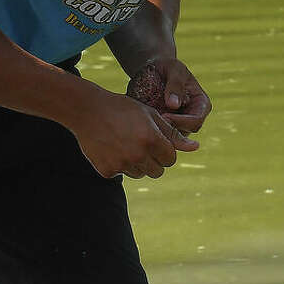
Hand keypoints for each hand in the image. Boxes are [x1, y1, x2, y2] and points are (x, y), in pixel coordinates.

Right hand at [68, 82, 197, 178]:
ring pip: (140, 174)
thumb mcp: (151, 115)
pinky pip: (121, 174)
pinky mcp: (107, 170)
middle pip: (158, 171)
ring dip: (137, 164)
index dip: (165, 150)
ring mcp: (121, 165)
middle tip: (140, 144)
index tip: (155, 141)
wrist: (87, 110)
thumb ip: (173, 134)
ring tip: (125, 144)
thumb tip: (196, 147)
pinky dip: (118, 165)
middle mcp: (138, 155)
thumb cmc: (123, 109)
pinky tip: (111, 148)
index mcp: (151, 140)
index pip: (170, 159)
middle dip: (153, 160)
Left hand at [152, 58, 211, 134]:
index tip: (164, 115)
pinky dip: (152, 129)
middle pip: (185, 132)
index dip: (182, 121)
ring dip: (159, 131)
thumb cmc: (168, 66)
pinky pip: (160, 133)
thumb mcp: (174, 69)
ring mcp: (180, 123)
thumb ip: (175, 84)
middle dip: (169, 129)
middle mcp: (193, 116)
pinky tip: (141, 122)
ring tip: (145, 122)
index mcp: (202, 104)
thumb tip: (174, 105)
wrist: (155, 69)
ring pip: (171, 136)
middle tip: (151, 122)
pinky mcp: (167, 125)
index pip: (196, 120)